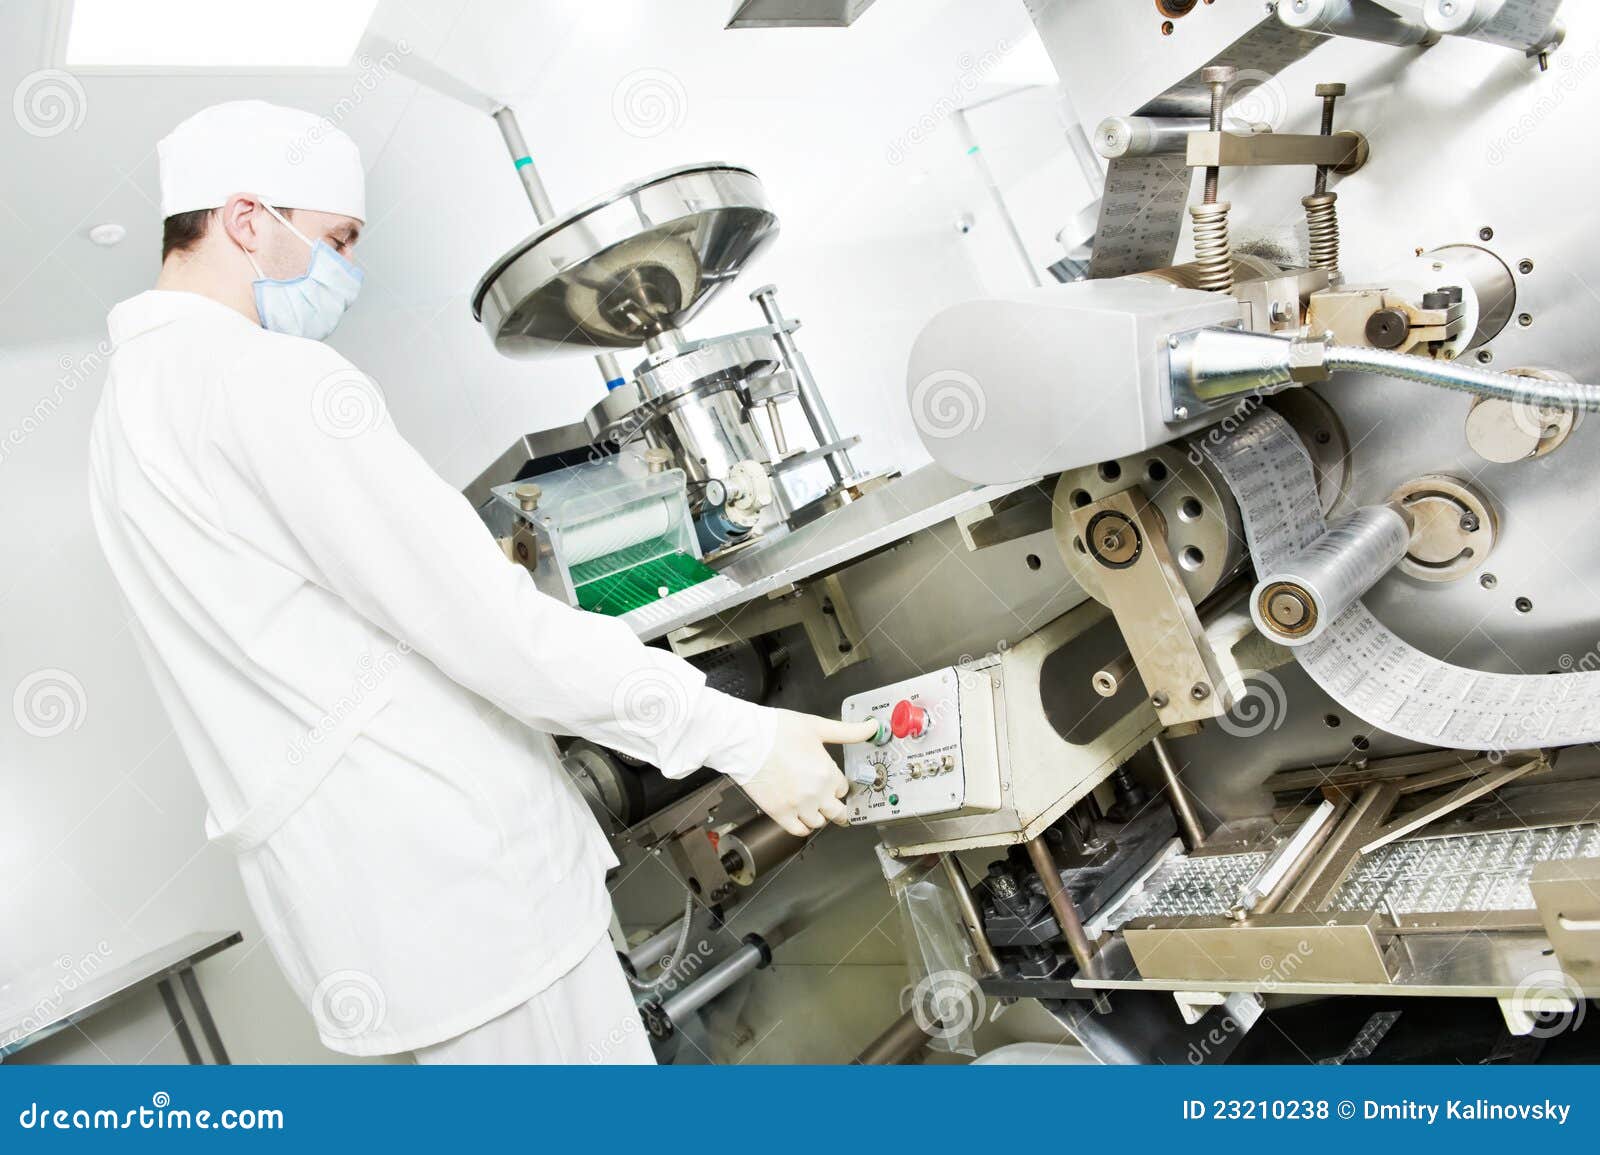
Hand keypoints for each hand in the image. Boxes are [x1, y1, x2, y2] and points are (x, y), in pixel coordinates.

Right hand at [739, 710, 879, 836]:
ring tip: (810, 805)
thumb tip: (872, 727)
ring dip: (818, 815)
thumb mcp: (818, 727)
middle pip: (838, 812)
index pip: (843, 788)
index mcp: (828, 773)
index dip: (837, 785)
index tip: (830, 782)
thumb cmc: (777, 731)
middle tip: (831, 804)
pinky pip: (799, 831)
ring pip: (819, 823)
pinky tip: (798, 815)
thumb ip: (848, 731)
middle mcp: (816, 793)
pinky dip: (801, 826)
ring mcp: (798, 806)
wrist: (746, 741)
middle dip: (836, 808)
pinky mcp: (779, 814)